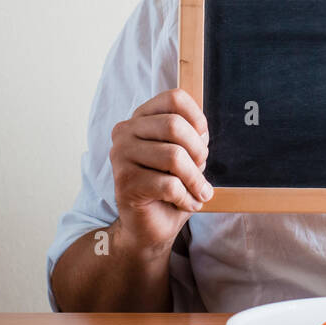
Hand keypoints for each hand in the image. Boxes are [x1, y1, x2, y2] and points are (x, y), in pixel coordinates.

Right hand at [109, 88, 212, 254]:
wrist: (149, 226)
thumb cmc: (169, 188)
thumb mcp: (185, 155)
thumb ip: (190, 137)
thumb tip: (202, 132)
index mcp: (141, 118)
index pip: (174, 98)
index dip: (197, 117)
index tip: (204, 139)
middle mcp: (125, 132)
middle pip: (174, 125)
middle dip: (198, 151)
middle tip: (202, 169)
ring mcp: (121, 156)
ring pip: (174, 156)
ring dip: (195, 179)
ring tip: (200, 191)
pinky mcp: (124, 182)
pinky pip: (169, 184)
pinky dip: (187, 197)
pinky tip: (188, 203)